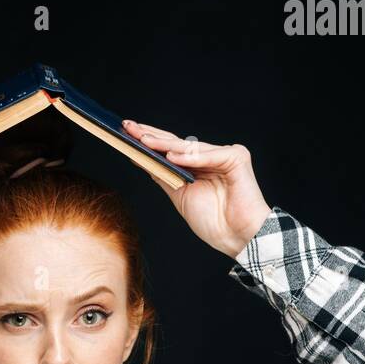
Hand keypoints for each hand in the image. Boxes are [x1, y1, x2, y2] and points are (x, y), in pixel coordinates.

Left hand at [122, 120, 272, 258]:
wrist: (238, 237)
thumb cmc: (215, 221)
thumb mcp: (179, 195)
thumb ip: (164, 176)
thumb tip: (140, 158)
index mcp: (199, 165)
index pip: (170, 148)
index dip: (149, 140)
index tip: (126, 132)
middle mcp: (211, 156)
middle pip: (177, 143)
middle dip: (151, 135)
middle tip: (128, 127)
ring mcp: (224, 154)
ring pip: (190, 147)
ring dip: (166, 144)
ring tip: (144, 140)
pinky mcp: (237, 157)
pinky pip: (210, 155)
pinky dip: (192, 157)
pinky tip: (172, 155)